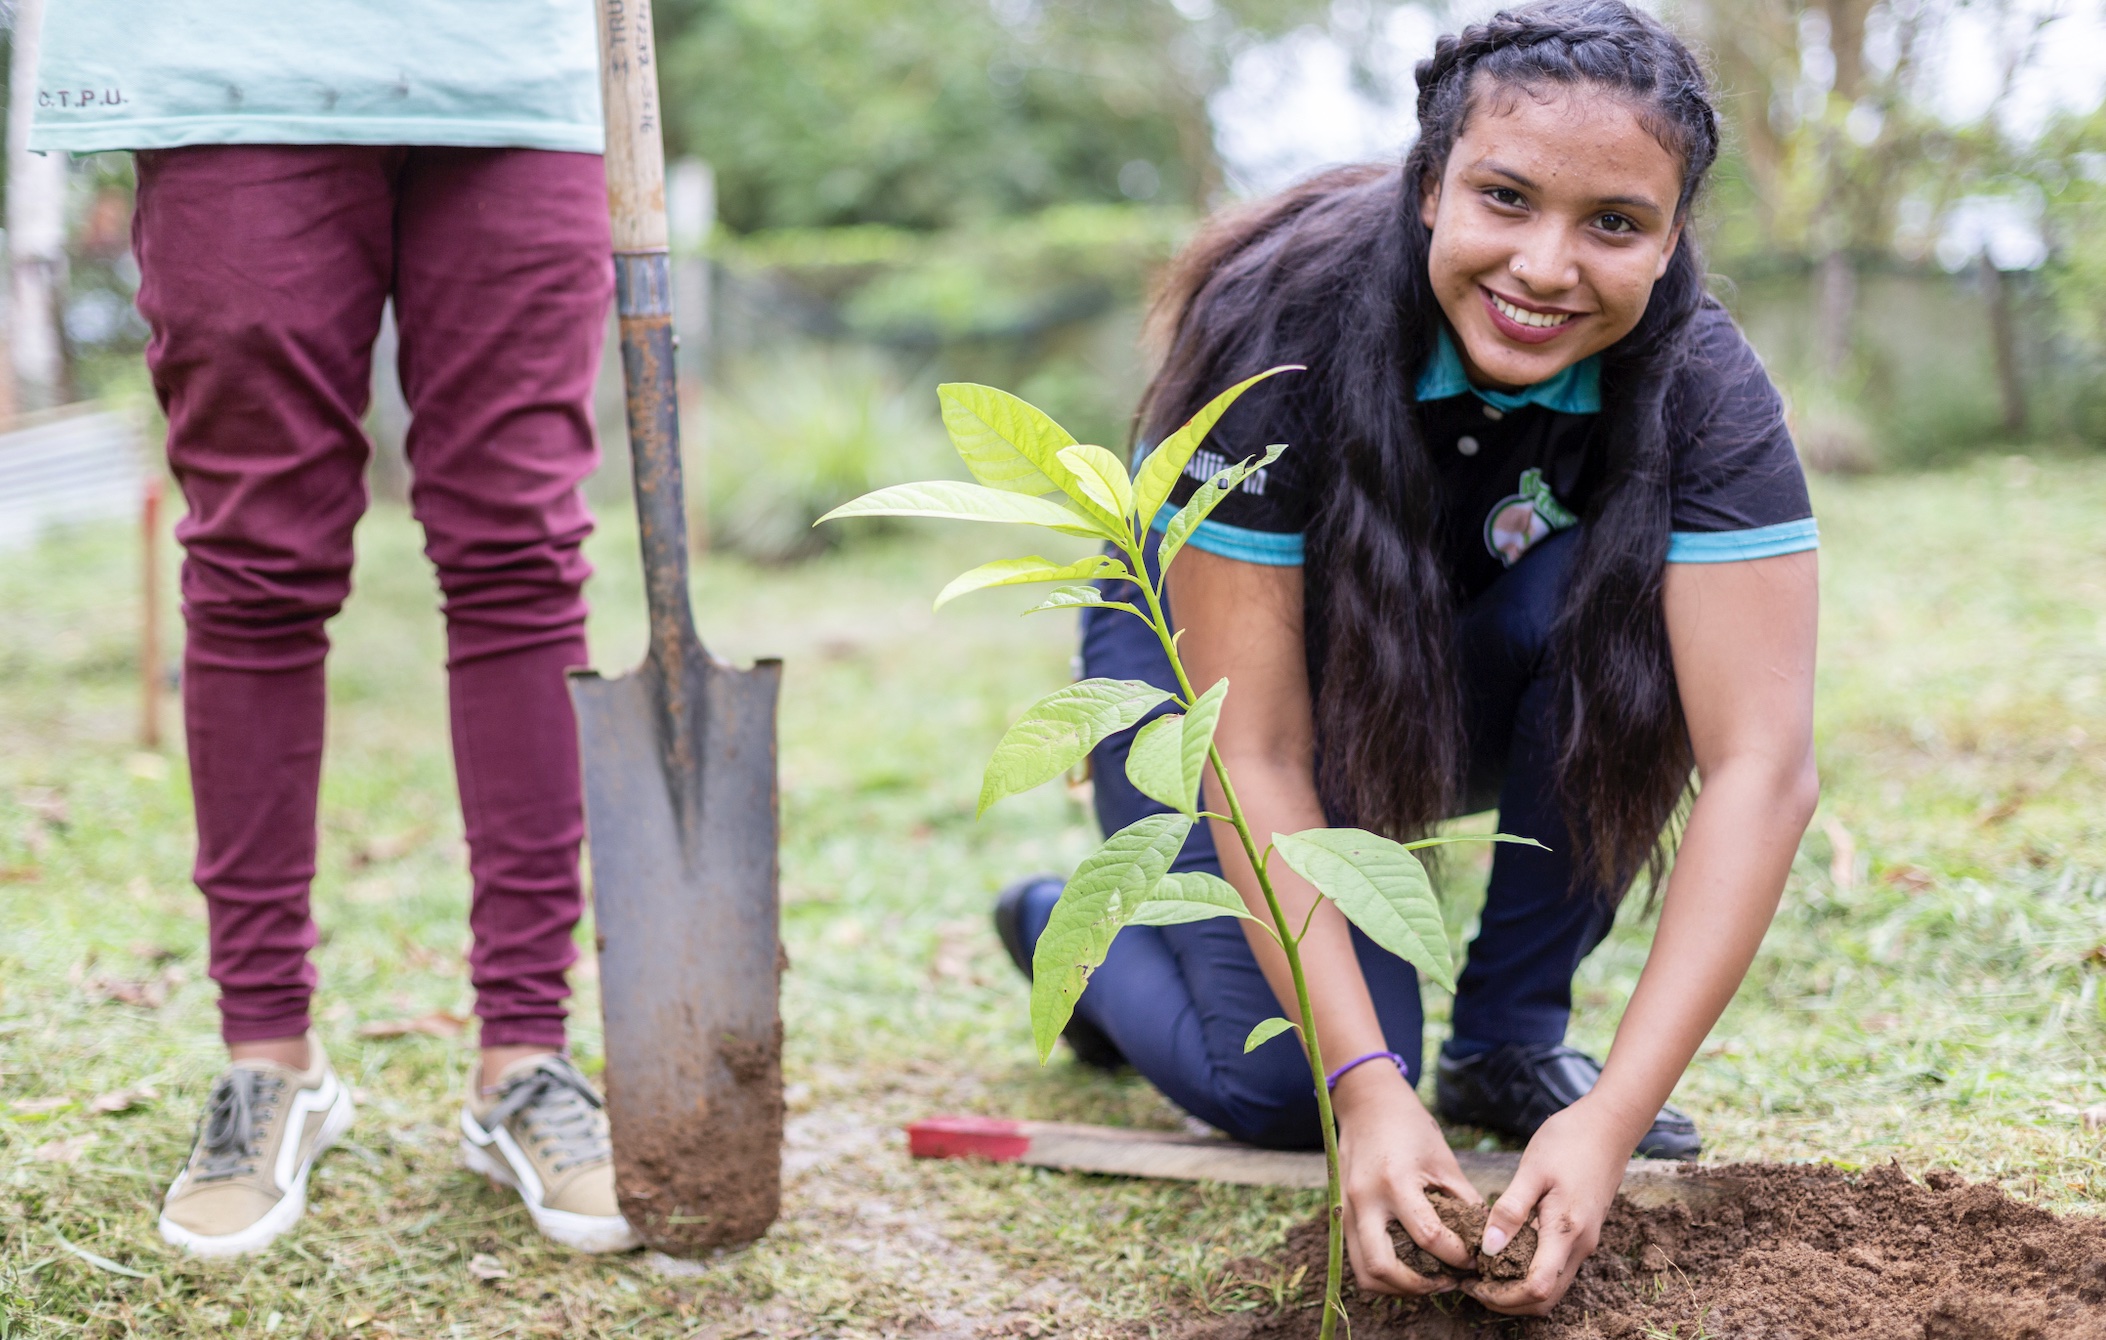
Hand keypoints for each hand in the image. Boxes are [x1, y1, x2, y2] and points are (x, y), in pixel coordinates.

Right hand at [1332, 1063, 1483, 1296]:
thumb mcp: (1444, 1161)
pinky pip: (1357, 1260)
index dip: (1458, 1256)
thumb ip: (1463, 1202)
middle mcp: (1364, 1201)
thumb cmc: (1410, 1127)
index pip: (1429, 1237)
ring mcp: (1346, 1210)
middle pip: (1384, 1268)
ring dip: (1398, 1287)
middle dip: (1420, 1286)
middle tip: (1448, 1281)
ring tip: (1428, 1280)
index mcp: (1394, 1182)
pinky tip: (1408, 1267)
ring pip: (1364, 1273)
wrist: (1366, 1104)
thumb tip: (1486, 1241)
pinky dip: (1383, 1274)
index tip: (1475, 1259)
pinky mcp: (1341, 1215)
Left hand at [1464, 1096, 1633, 1315]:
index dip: (1502, 1297)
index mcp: (1566, 1232)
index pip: (1536, 1289)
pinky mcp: (1584, 1233)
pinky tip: (1507, 1256)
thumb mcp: (1531, 1170)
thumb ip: (1510, 1210)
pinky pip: (1557, 1268)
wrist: (1610, 1125)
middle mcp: (1580, 1246)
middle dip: (1507, 1301)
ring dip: (1519, 1291)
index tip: (1472, 1283)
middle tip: (1472, 1285)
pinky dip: (1531, 1274)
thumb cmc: (1569, 1141)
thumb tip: (1488, 1250)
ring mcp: (1585, 1242)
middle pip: (1545, 1299)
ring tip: (1484, 1274)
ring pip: (1553, 1287)